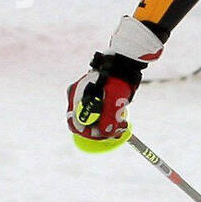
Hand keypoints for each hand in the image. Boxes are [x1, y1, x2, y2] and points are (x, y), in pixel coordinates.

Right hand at [67, 16, 163, 147]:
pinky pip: (100, 114)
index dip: (88, 133)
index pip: (76, 123)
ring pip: (94, 120)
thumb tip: (105, 133)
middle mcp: (79, 98)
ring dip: (108, 126)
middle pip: (85, 123)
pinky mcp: (97, 99)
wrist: (124, 64)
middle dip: (101, 130)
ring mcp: (87, 98)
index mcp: (77, 96)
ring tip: (122, 125)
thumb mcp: (113, 99)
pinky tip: (121, 119)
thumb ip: (108, 117)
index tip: (103, 137)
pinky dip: (109, 119)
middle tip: (116, 132)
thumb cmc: (117, 79)